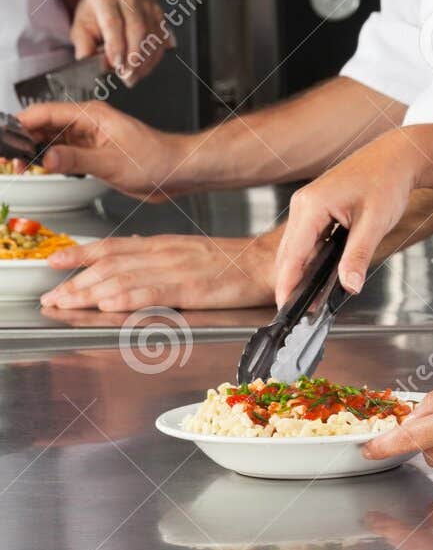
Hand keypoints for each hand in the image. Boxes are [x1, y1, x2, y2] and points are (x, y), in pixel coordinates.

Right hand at [18, 99, 185, 198]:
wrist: (176, 171)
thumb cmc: (156, 158)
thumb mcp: (111, 162)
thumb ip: (75, 159)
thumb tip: (46, 157)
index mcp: (92, 115)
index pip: (46, 113)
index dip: (20, 125)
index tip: (5, 139)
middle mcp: (88, 123)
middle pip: (44, 125)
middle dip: (23, 140)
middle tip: (8, 160)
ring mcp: (89, 138)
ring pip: (51, 139)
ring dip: (33, 150)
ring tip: (17, 166)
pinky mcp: (93, 153)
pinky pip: (62, 152)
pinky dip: (48, 159)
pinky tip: (38, 168)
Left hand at [40, 231, 275, 311]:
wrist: (266, 263)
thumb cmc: (232, 263)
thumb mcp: (189, 253)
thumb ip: (158, 257)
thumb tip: (129, 259)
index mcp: (164, 245)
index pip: (113, 246)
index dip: (80, 253)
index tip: (54, 262)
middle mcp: (165, 253)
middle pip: (110, 264)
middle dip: (75, 281)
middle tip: (50, 296)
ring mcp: (177, 269)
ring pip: (123, 278)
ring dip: (89, 292)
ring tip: (65, 304)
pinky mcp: (192, 287)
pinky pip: (153, 292)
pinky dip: (126, 298)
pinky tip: (108, 305)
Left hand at [59, 0, 173, 85]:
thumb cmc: (97, 12)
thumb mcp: (81, 26)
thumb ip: (84, 48)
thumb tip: (96, 66)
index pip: (113, 23)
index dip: (116, 46)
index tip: (116, 65)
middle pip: (138, 29)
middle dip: (134, 57)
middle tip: (127, 77)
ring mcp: (147, 5)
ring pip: (153, 36)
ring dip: (145, 60)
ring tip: (135, 76)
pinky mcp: (159, 13)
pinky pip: (162, 37)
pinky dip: (155, 56)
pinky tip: (145, 68)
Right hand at [275, 131, 416, 304]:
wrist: (397, 156)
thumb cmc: (387, 180)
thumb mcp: (375, 223)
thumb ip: (358, 256)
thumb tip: (349, 286)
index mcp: (312, 205)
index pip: (292, 254)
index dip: (287, 285)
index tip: (285, 309)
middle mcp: (303, 204)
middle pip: (289, 254)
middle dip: (293, 283)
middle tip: (303, 313)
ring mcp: (307, 204)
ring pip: (296, 248)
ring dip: (301, 272)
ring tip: (311, 300)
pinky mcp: (316, 207)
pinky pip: (307, 239)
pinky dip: (310, 259)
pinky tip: (320, 275)